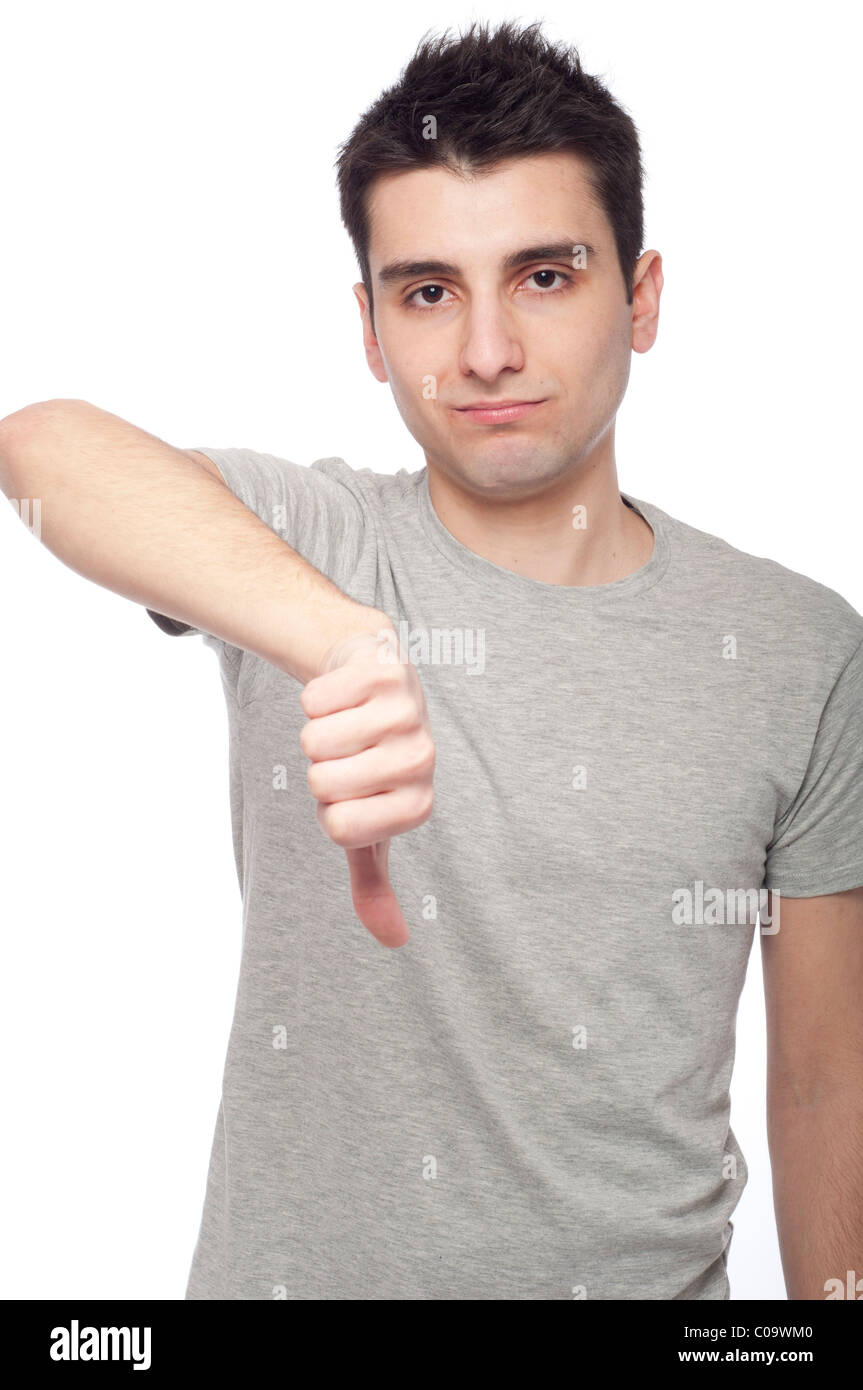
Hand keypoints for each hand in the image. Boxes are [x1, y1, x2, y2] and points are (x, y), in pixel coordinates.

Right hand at [299, 622, 434, 947]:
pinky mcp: (385, 669)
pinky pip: (314, 697)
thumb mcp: (372, 824)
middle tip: (349, 754)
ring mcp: (408, 712)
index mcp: (417, 804)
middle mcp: (421, 759)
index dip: (328, 809)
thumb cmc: (370, 761)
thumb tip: (395, 942)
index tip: (351, 792)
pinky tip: (344, 693)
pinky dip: (316, 696)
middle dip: (320, 769)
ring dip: (315, 731)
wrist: (375, 682)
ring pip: (314, 739)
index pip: (338, 827)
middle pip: (322, 782)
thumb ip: (375, 884)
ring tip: (346, 724)